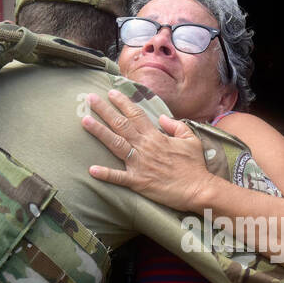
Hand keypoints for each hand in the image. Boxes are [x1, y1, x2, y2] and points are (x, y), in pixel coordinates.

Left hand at [81, 90, 216, 210]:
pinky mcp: (139, 182)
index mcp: (156, 136)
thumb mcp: (190, 140)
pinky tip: (91, 170)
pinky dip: (106, 174)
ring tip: (85, 120)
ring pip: (116, 144)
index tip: (111, 92)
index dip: (123, 102)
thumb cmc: (194, 166)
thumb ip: (176, 126)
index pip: (136, 115)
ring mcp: (140, 164)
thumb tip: (162, 117)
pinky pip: (119, 178)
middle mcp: (145, 147)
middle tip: (89, 98)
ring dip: (99, 132)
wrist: (198, 189)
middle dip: (104, 110)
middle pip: (121, 125)